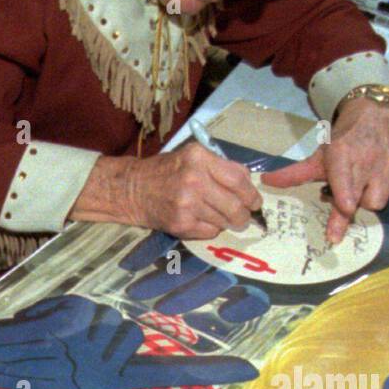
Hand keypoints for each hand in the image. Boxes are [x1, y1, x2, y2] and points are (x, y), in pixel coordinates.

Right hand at [70, 141, 261, 238]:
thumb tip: (251, 184)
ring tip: (219, 217)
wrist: (133, 189)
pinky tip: (201, 220)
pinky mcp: (181, 223)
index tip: (255, 202)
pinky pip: (210, 231)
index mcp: (200, 158)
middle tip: (243, 218)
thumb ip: (222, 167)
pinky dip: (211, 228)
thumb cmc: (168, 171)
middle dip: (244, 215)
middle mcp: (194, 179)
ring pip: (225, 221)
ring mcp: (187, 203)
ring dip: (227, 222)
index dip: (252, 195)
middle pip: (236, 205)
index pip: (239, 180)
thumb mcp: (193, 158)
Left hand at [262, 97, 388, 243]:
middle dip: (354, 206)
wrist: (371, 110)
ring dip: (372, 202)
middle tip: (344, 208)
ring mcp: (386, 169)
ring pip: (381, 199)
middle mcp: (367, 163)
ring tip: (363, 195)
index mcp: (344, 157)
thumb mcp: (318, 153)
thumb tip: (266, 183)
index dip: (342, 203)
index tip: (339, 218)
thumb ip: (295, 173)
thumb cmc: (342, 137)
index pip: (344, 187)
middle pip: (363, 199)